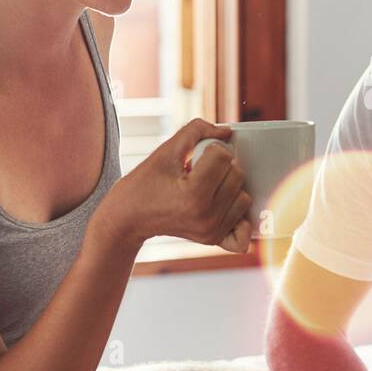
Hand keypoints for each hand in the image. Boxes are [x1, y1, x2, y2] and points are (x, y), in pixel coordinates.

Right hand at [93, 118, 252, 253]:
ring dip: (227, 186)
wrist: (127, 218)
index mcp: (194, 194)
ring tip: (203, 188)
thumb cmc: (144, 183)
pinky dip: (238, 216)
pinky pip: (243, 228)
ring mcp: (211, 231)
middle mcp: (206, 217)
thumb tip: (227, 131)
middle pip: (237, 175)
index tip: (191, 157)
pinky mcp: (212, 239)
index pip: (223, 156)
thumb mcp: (165, 151)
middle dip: (219, 166)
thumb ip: (196, 131)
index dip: (208, 148)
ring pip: (243, 196)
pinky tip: (221, 206)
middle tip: (195, 173)